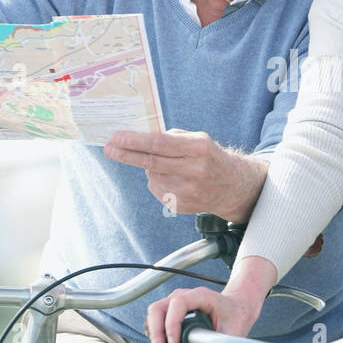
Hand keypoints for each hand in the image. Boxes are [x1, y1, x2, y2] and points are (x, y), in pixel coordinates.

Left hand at [103, 129, 267, 221]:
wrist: (232, 186)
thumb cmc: (210, 157)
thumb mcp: (197, 139)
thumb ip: (171, 137)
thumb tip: (140, 138)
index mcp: (198, 149)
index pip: (159, 144)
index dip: (135, 141)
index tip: (116, 138)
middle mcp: (194, 170)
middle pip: (151, 162)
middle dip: (126, 154)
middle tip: (109, 148)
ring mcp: (188, 191)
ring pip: (152, 176)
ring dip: (149, 168)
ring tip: (165, 165)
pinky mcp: (182, 205)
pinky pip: (157, 189)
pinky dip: (157, 181)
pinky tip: (173, 179)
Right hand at [145, 285, 263, 342]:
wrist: (237, 306)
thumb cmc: (235, 315)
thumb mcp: (230, 335)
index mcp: (201, 296)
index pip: (178, 305)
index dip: (172, 325)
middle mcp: (185, 296)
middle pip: (159, 308)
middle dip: (157, 333)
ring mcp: (176, 300)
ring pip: (154, 312)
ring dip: (154, 333)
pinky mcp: (172, 308)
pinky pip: (156, 316)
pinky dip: (155, 331)